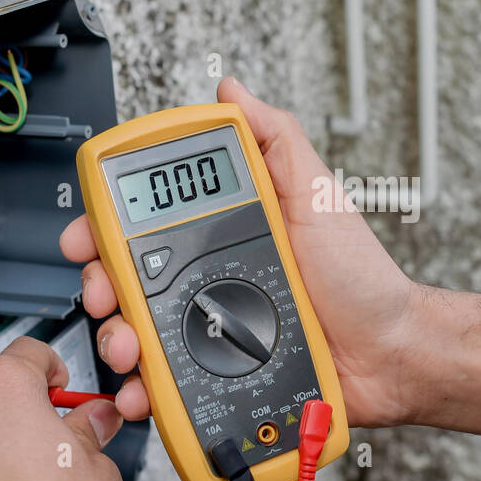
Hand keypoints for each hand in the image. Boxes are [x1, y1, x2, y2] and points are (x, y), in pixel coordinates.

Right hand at [59, 77, 421, 427]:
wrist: (390, 355)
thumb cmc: (361, 278)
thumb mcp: (318, 195)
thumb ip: (276, 141)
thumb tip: (232, 91)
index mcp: (225, 233)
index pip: (148, 220)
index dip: (108, 223)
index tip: (90, 233)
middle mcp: (212, 280)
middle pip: (128, 278)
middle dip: (102, 285)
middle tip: (105, 293)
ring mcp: (212, 331)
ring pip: (137, 332)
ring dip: (116, 339)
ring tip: (129, 344)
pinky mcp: (218, 377)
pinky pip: (166, 383)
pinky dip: (144, 388)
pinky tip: (144, 387)